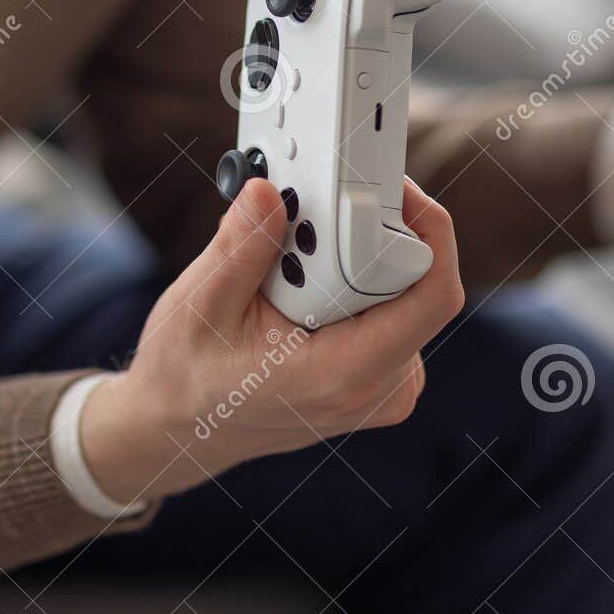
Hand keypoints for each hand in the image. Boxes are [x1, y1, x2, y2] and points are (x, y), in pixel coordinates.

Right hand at [79, 176, 464, 504]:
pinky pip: (391, 309)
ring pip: (403, 293)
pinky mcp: (378, 378)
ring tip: (286, 274)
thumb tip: (269, 191)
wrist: (180, 427)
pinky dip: (352, 284)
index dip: (422, 228)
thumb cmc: (187, 374)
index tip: (384, 186)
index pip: (433, 296)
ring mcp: (383, 387)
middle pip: (416, 284)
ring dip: (352, 262)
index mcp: (345, 375)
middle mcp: (378, 388)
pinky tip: (300, 291)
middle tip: (301, 226)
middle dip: (365, 238)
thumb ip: (241, 247)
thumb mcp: (201, 305)